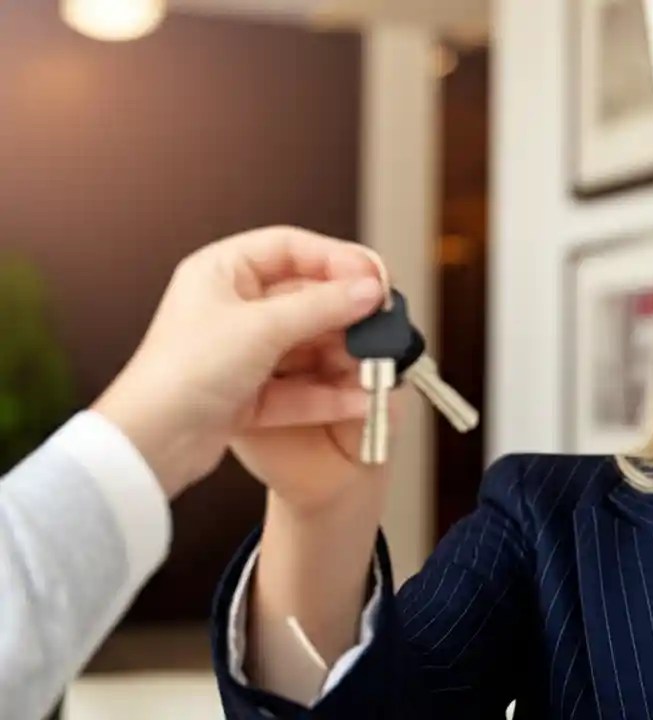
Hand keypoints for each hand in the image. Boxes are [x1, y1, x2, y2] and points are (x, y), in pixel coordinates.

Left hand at [92, 226, 387, 498]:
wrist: (151, 444)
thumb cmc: (184, 372)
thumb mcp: (263, 328)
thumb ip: (323, 306)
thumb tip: (370, 289)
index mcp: (221, 272)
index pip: (291, 247)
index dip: (337, 258)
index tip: (375, 276)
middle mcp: (232, 308)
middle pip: (306, 299)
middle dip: (347, 315)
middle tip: (382, 323)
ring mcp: (242, 352)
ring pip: (307, 347)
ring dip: (344, 358)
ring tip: (377, 366)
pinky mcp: (250, 394)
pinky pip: (300, 387)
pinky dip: (329, 395)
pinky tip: (360, 400)